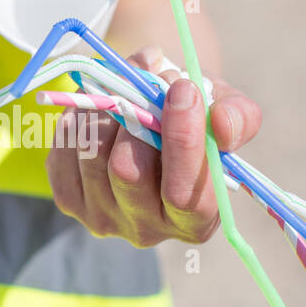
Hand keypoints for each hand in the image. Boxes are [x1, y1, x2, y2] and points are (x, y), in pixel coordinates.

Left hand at [45, 46, 262, 247]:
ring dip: (111, 105)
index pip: (187, 195)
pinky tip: (103, 105)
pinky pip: (67, 146)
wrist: (153, 116)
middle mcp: (147, 230)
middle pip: (129, 172)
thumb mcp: (226, 112)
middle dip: (140, 114)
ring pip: (93, 152)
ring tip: (132, 83)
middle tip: (154, 76)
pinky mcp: (69, 198)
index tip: (184, 88)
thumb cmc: (197, 118)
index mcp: (195, 221)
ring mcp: (102, 218)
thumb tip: (222, 124)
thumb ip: (237, 117)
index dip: (184, 140)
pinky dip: (83, 113)